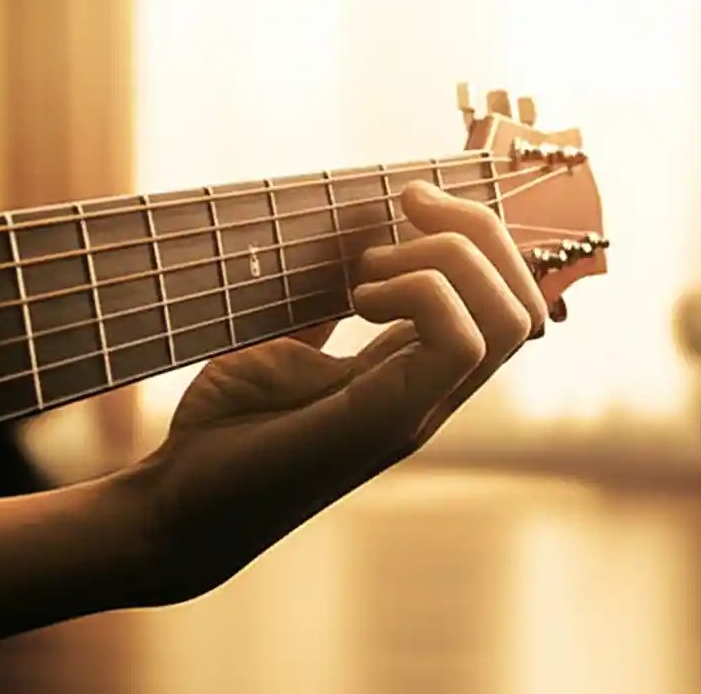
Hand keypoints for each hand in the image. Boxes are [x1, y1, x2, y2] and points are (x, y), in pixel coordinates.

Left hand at [129, 180, 547, 601]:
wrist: (179, 502)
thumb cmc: (224, 427)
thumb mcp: (280, 342)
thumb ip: (326, 300)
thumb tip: (353, 225)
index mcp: (411, 374)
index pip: (501, 302)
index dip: (476, 233)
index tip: (407, 197)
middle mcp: (428, 395)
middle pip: (520, 305)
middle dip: (479, 229)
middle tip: (406, 203)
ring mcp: (414, 412)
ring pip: (506, 320)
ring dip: (448, 260)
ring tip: (366, 269)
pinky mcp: (384, 422)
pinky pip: (458, 343)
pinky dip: (419, 294)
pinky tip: (357, 299)